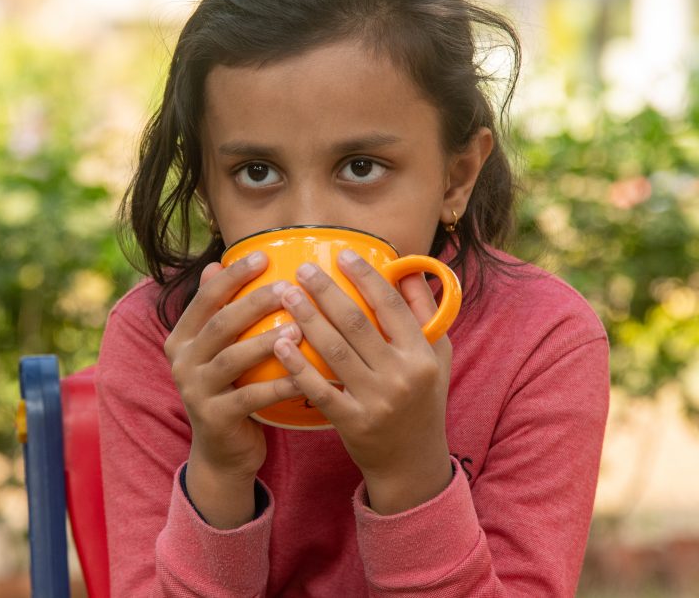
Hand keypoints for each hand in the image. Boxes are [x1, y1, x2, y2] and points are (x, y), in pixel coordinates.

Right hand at [164, 251, 302, 527]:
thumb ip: (217, 312)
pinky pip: (251, 397)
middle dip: (254, 303)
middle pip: (219, 324)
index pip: (205, 298)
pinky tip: (305, 374)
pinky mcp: (214, 418)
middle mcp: (182, 361)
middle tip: (288, 288)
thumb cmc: (231, 389)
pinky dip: (279, 385)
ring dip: (267, 342)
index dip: (232, 276)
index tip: (263, 257)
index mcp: (181, 338)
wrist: (222, 452)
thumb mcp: (219, 350)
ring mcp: (195, 391)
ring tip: (300, 328)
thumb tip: (214, 263)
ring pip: (233, 359)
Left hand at [271, 250, 452, 514]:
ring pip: (334, 352)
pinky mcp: (352, 422)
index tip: (342, 254)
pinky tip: (279, 342)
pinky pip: (319, 388)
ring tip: (286, 295)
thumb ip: (424, 313)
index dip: (366, 277)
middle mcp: (401, 375)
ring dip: (307, 319)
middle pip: (357, 324)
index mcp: (422, 353)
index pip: (391, 306)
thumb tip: (408, 269)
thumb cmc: (421, 398)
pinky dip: (298, 365)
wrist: (412, 461)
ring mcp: (376, 401)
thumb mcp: (435, 356)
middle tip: (302, 269)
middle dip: (327, 292)